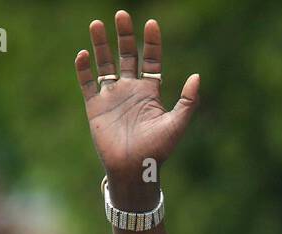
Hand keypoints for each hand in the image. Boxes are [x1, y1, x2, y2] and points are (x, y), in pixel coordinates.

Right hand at [75, 11, 199, 202]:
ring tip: (97, 23)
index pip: (151, 60)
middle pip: (127, 56)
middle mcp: (130, 90)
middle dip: (125, 36)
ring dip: (101, 45)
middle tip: (122, 15)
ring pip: (105, 64)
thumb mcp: (177, 125)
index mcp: (150, 92)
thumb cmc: (158, 151)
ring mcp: (112, 96)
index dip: (151, 42)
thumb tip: (198, 76)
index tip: (151, 23)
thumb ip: (188, 102)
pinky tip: (84, 54)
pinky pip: (87, 83)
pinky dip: (84, 69)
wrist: (135, 170)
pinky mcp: (95, 106)